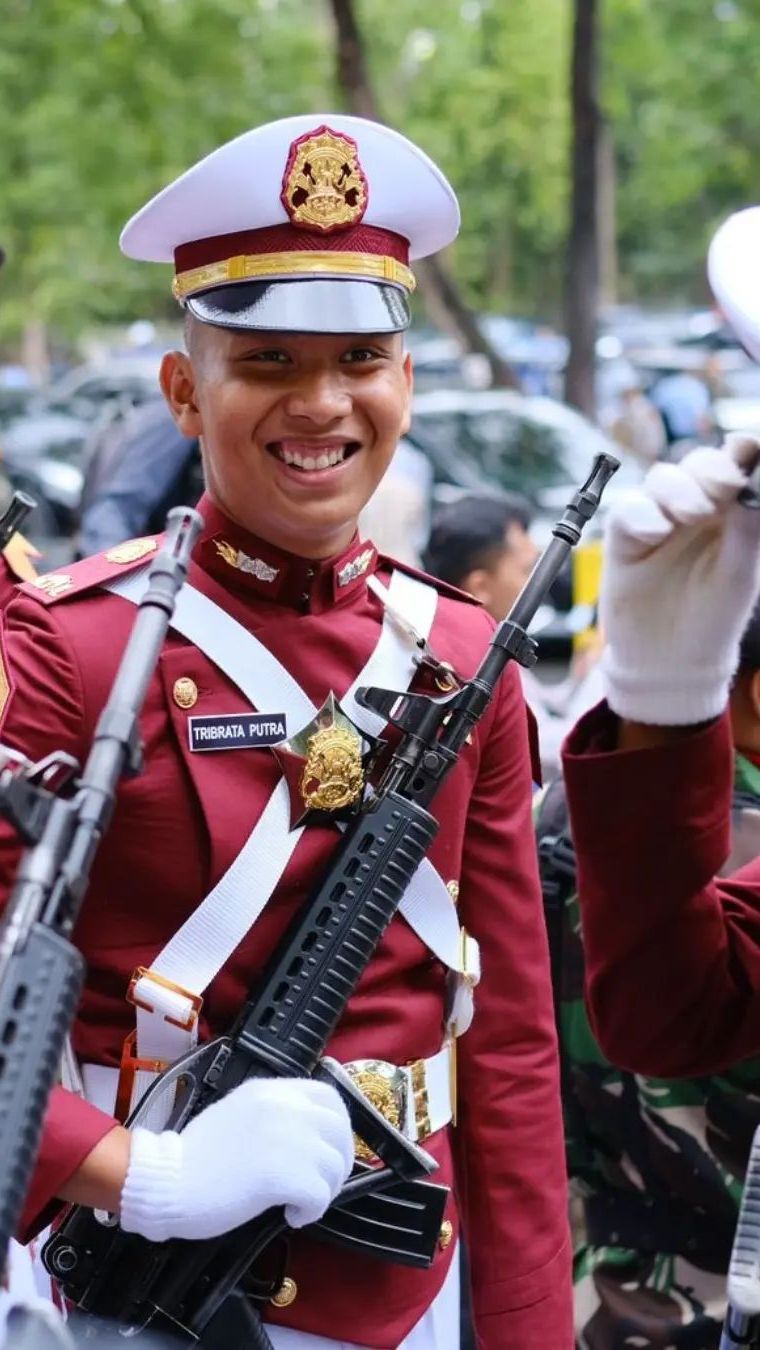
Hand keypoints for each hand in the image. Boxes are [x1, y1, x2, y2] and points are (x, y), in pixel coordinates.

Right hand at [119, 1077, 353, 1241]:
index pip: (330, 1097)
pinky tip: (291, 1215)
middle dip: (338, 1162)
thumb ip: (275, 1114)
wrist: (167, 1182)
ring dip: (324, 1190)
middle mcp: (284, 1106)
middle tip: (320, 1184)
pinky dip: (311, 1210)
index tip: (329, 1150)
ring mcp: (285, 1138)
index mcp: (272, 1089)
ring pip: (334, 1165)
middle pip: (340, 1131)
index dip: (339, 1127)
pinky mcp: (281, 1174)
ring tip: (298, 1203)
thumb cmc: (197, 1155)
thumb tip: (310, 1135)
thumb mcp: (240, 1112)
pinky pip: (321, 1194)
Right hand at [599, 436, 759, 724]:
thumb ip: (748, 527)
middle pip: (700, 463)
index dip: (741, 450)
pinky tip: (657, 533)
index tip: (747, 447)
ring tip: (692, 515)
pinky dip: (642, 513)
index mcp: (733, 512)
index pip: (737, 465)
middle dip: (711, 469)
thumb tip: (751, 481)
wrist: (669, 662)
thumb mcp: (740, 573)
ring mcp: (659, 519)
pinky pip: (628, 508)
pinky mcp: (626, 535)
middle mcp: (696, 508)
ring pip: (663, 477)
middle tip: (725, 487)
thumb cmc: (713, 618)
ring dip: (679, 489)